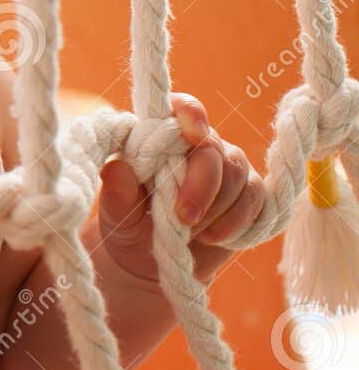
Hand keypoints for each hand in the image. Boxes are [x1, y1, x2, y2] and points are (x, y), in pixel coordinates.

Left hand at [96, 92, 266, 285]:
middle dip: (202, 186)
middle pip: (214, 151)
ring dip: (217, 211)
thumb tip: (117, 167)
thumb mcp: (114, 212)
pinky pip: (257, 201)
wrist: (147, 261)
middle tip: (184, 217)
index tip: (192, 136)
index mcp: (159, 135)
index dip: (191, 114)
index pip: (182, 108)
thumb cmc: (127, 224)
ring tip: (191, 234)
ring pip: (239, 176)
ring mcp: (226, 170)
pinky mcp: (247, 196)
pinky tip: (214, 239)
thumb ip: (116, 191)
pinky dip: (238, 223)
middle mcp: (197, 146)